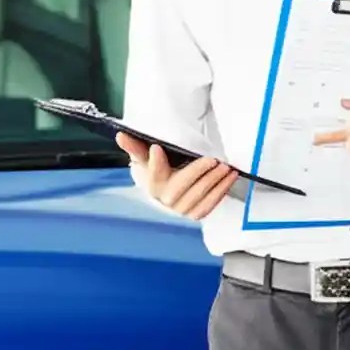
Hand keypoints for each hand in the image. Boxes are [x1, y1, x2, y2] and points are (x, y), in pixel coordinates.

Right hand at [116, 132, 238, 219]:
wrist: (164, 191)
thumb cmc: (156, 169)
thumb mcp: (145, 156)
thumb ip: (134, 146)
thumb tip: (120, 135)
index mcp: (151, 182)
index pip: (151, 172)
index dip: (154, 162)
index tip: (157, 148)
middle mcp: (164, 198)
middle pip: (179, 187)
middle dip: (197, 173)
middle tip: (212, 160)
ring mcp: (179, 208)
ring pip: (197, 197)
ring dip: (214, 182)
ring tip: (226, 168)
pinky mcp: (193, 214)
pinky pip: (208, 205)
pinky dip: (220, 192)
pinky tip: (228, 179)